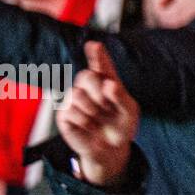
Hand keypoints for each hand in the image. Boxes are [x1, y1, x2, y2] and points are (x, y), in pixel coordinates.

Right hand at [56, 41, 139, 187]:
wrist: (110, 149)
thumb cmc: (122, 127)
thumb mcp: (130, 111)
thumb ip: (121, 96)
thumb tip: (108, 84)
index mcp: (107, 82)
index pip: (100, 64)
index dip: (96, 54)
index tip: (94, 45)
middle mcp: (88, 88)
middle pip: (85, 76)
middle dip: (97, 91)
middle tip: (106, 105)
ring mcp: (74, 101)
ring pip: (76, 94)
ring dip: (91, 109)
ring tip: (97, 119)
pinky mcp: (64, 115)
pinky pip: (69, 111)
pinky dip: (83, 120)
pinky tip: (88, 126)